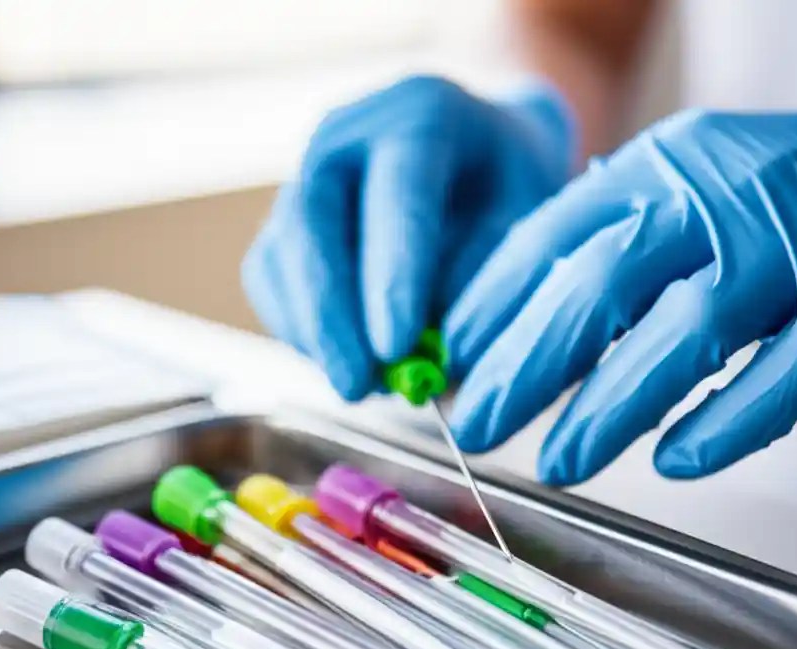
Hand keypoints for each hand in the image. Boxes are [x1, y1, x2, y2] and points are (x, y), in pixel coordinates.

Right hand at [242, 76, 574, 398]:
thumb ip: (484, 277)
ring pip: (282, 258)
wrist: (474, 159)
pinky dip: (298, 330)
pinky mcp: (281, 218)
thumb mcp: (527, 222)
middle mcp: (346, 133)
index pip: (398, 192)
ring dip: (313, 332)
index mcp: (422, 114)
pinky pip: (269, 280)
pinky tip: (341, 359)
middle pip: (314, 222)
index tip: (397, 348)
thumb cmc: (508, 194)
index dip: (393, 273)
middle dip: (331, 315)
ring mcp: (303, 173)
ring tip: (363, 385)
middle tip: (357, 387)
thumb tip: (434, 351)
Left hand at [447, 110, 796, 483]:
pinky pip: (780, 378)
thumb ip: (612, 231)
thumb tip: (505, 323)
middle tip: (478, 425)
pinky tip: (673, 461)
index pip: (549, 237)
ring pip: (679, 339)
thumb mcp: (684, 181)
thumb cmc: (771, 192)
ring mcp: (784, 252)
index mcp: (660, 166)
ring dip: (607, 409)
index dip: (492, 306)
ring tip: (557, 461)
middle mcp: (715, 200)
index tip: (456, 361)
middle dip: (524, 367)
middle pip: (595, 289)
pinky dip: (723, 424)